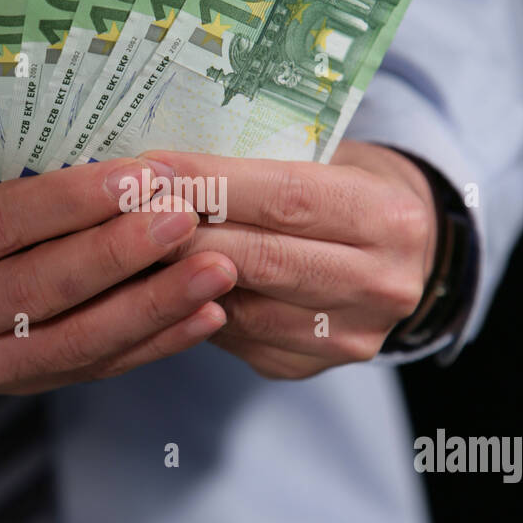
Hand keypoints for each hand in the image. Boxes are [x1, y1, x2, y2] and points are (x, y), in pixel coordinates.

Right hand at [0, 157, 236, 396]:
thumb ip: (21, 171)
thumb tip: (129, 162)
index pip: (1, 223)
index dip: (75, 201)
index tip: (143, 176)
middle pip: (42, 289)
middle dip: (123, 254)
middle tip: (187, 221)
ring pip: (75, 341)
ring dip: (155, 306)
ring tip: (215, 272)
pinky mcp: (12, 388)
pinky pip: (94, 367)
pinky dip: (155, 342)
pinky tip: (204, 316)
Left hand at [144, 142, 437, 379]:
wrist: (399, 253)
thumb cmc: (346, 187)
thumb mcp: (329, 157)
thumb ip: (262, 164)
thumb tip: (163, 164)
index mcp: (390, 218)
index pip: (286, 198)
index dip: (212, 183)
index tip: (151, 168)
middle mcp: (381, 284)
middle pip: (261, 258)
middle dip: (183, 233)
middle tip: (123, 210)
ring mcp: (348, 336)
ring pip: (242, 306)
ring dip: (175, 276)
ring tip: (126, 246)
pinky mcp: (309, 366)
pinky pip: (235, 336)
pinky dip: (189, 308)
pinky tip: (156, 283)